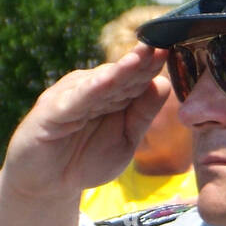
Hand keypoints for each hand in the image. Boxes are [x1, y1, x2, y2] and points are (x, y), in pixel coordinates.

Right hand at [1, 43, 169, 202]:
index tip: (178, 51)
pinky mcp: (52, 111)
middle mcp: (92, 89)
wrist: (48, 183)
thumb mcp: (125, 139)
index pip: (137, 78)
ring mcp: (71, 97)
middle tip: (166, 42)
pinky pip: (75, 100)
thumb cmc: (86, 159)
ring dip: (122, 69)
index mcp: (112, 95)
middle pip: (122, 74)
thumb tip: (164, 83)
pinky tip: (107, 80)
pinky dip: (91, 90)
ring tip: (143, 54)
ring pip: (101, 83)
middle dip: (144, 60)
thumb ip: (142, 114)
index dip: (155, 66)